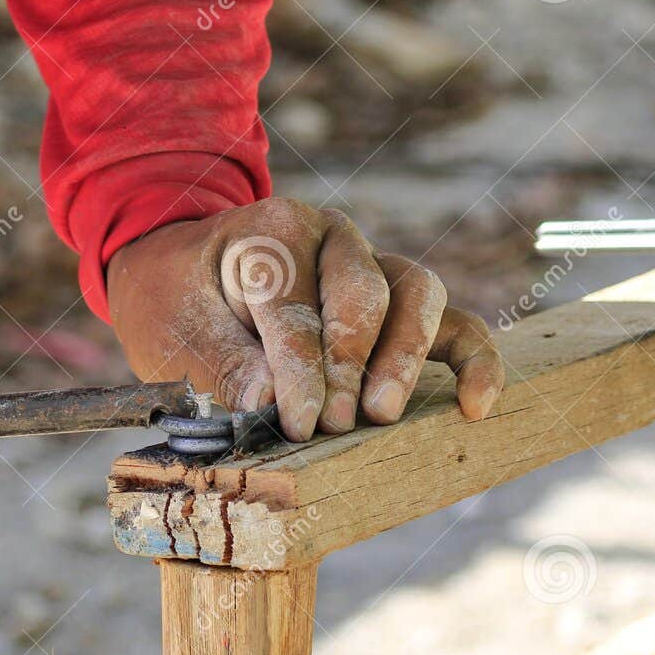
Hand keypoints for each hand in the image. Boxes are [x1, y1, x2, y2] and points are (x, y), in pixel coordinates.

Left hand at [107, 198, 504, 441]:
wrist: (185, 273)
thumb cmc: (180, 301)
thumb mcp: (178, 328)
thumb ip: (224, 364)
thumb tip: (271, 405)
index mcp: (274, 231)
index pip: (297, 305)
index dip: (299, 370)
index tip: (299, 423)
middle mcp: (334, 238)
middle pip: (363, 293)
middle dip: (350, 365)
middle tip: (338, 423)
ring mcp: (374, 265)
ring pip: (416, 296)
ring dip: (404, 359)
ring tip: (382, 414)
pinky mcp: (402, 302)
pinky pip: (453, 322)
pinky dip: (473, 360)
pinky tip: (475, 405)